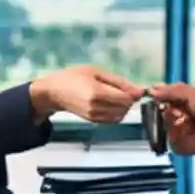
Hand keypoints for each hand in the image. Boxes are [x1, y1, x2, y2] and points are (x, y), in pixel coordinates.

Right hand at [29, 65, 143, 123]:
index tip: (136, 87)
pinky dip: (117, 112)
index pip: (126, 99)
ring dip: (124, 106)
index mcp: (97, 93)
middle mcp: (96, 108)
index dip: (135, 93)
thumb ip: (119, 82)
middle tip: (123, 88)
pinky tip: (110, 102)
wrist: (55, 92)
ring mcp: (94, 117)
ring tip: (115, 94)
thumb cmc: (74, 76)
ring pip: (121, 115)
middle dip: (129, 99)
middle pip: (125, 108)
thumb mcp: (96, 72)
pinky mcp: (94, 121)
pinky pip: (114, 119)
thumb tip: (139, 90)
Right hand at [148, 82, 194, 154]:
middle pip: (158, 114)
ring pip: (162, 128)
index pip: (161, 99)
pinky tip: (185, 130)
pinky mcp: (181, 145)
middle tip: (169, 108)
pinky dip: (177, 135)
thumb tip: (152, 90)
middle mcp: (177, 116)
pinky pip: (170, 141)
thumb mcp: (192, 93)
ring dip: (171, 122)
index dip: (156, 98)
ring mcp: (178, 132)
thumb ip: (172, 91)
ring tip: (182, 118)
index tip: (150, 95)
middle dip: (162, 110)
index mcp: (181, 102)